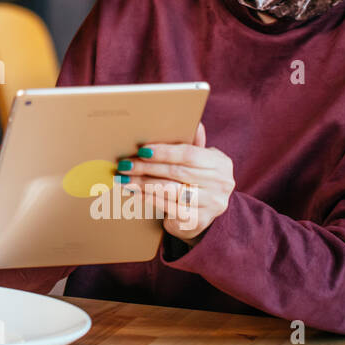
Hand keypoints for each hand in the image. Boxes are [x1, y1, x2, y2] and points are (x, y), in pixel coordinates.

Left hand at [116, 123, 234, 243]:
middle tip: (125, 164)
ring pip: (171, 190)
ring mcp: (211, 204)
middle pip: (177, 172)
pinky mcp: (198, 221)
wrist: (206, 215)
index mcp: (220, 163)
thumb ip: (195, 143)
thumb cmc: (198, 181)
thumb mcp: (201, 162)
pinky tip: (134, 192)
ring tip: (124, 178)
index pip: (189, 154)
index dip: (164, 151)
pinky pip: (169, 207)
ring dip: (143, 183)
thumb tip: (195, 123)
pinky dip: (149, 198)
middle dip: (146, 167)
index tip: (141, 150)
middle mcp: (220, 184)